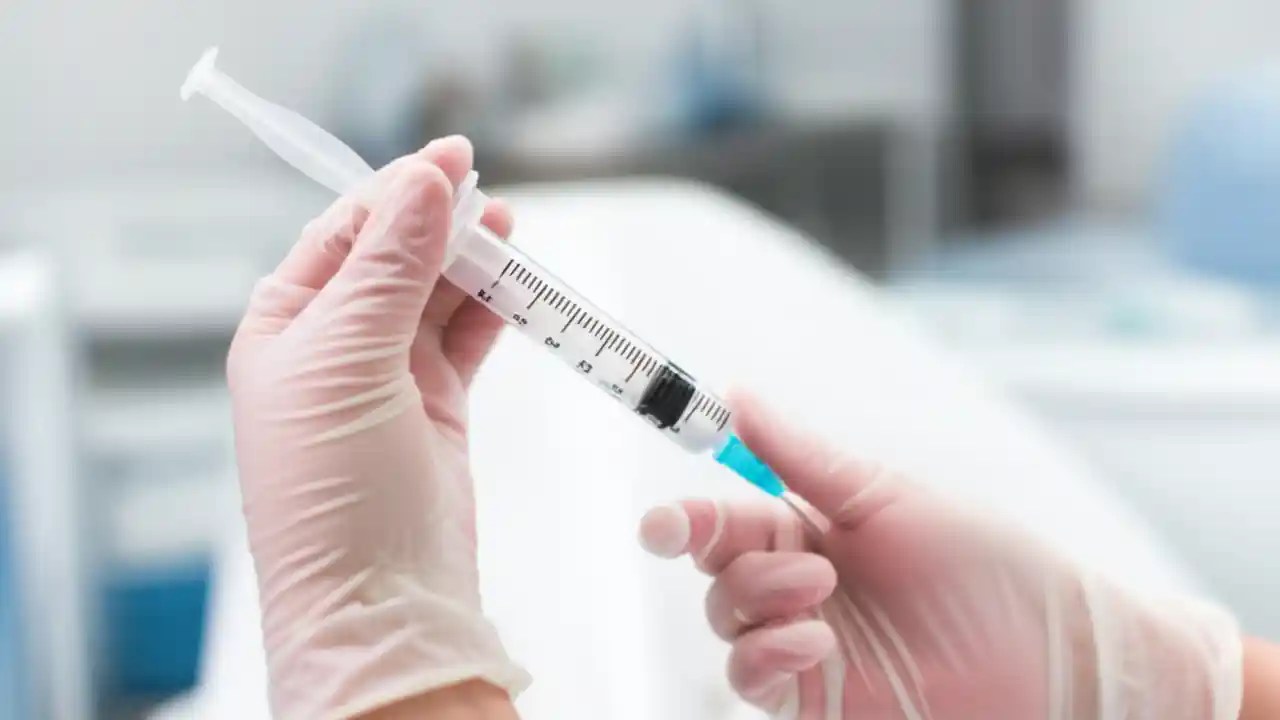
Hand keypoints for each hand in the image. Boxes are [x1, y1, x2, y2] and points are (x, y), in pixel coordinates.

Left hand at [227, 137, 527, 719]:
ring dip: (469, 261)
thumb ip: (388, 265)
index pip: (341, 235)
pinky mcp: (437, 407)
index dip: (394, 192)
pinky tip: (512, 282)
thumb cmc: (333, 492)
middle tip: (486, 193)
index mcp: (284, 328)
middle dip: (436, 223)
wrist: (380, 601)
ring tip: (508, 228)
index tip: (450, 159)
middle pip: (392, 258)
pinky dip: (490, 307)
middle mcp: (332, 349)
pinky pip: (465, 338)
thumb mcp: (347, 358)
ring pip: (434, 295)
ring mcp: (387, 379)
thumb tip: (420, 183)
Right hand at [640, 393, 1241, 718]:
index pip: (723, 521)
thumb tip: (734, 397)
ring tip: (821, 594)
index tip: (667, 520)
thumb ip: (798, 455)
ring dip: (757, 604)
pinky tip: (815, 641)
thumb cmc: (989, 564)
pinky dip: (767, 656)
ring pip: (728, 624)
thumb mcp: (885, 495)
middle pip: (716, 572)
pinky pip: (754, 679)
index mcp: (811, 530)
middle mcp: (800, 587)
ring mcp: (807, 645)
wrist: (1054, 651)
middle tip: (805, 562)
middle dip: (733, 561)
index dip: (686, 518)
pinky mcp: (818, 698)